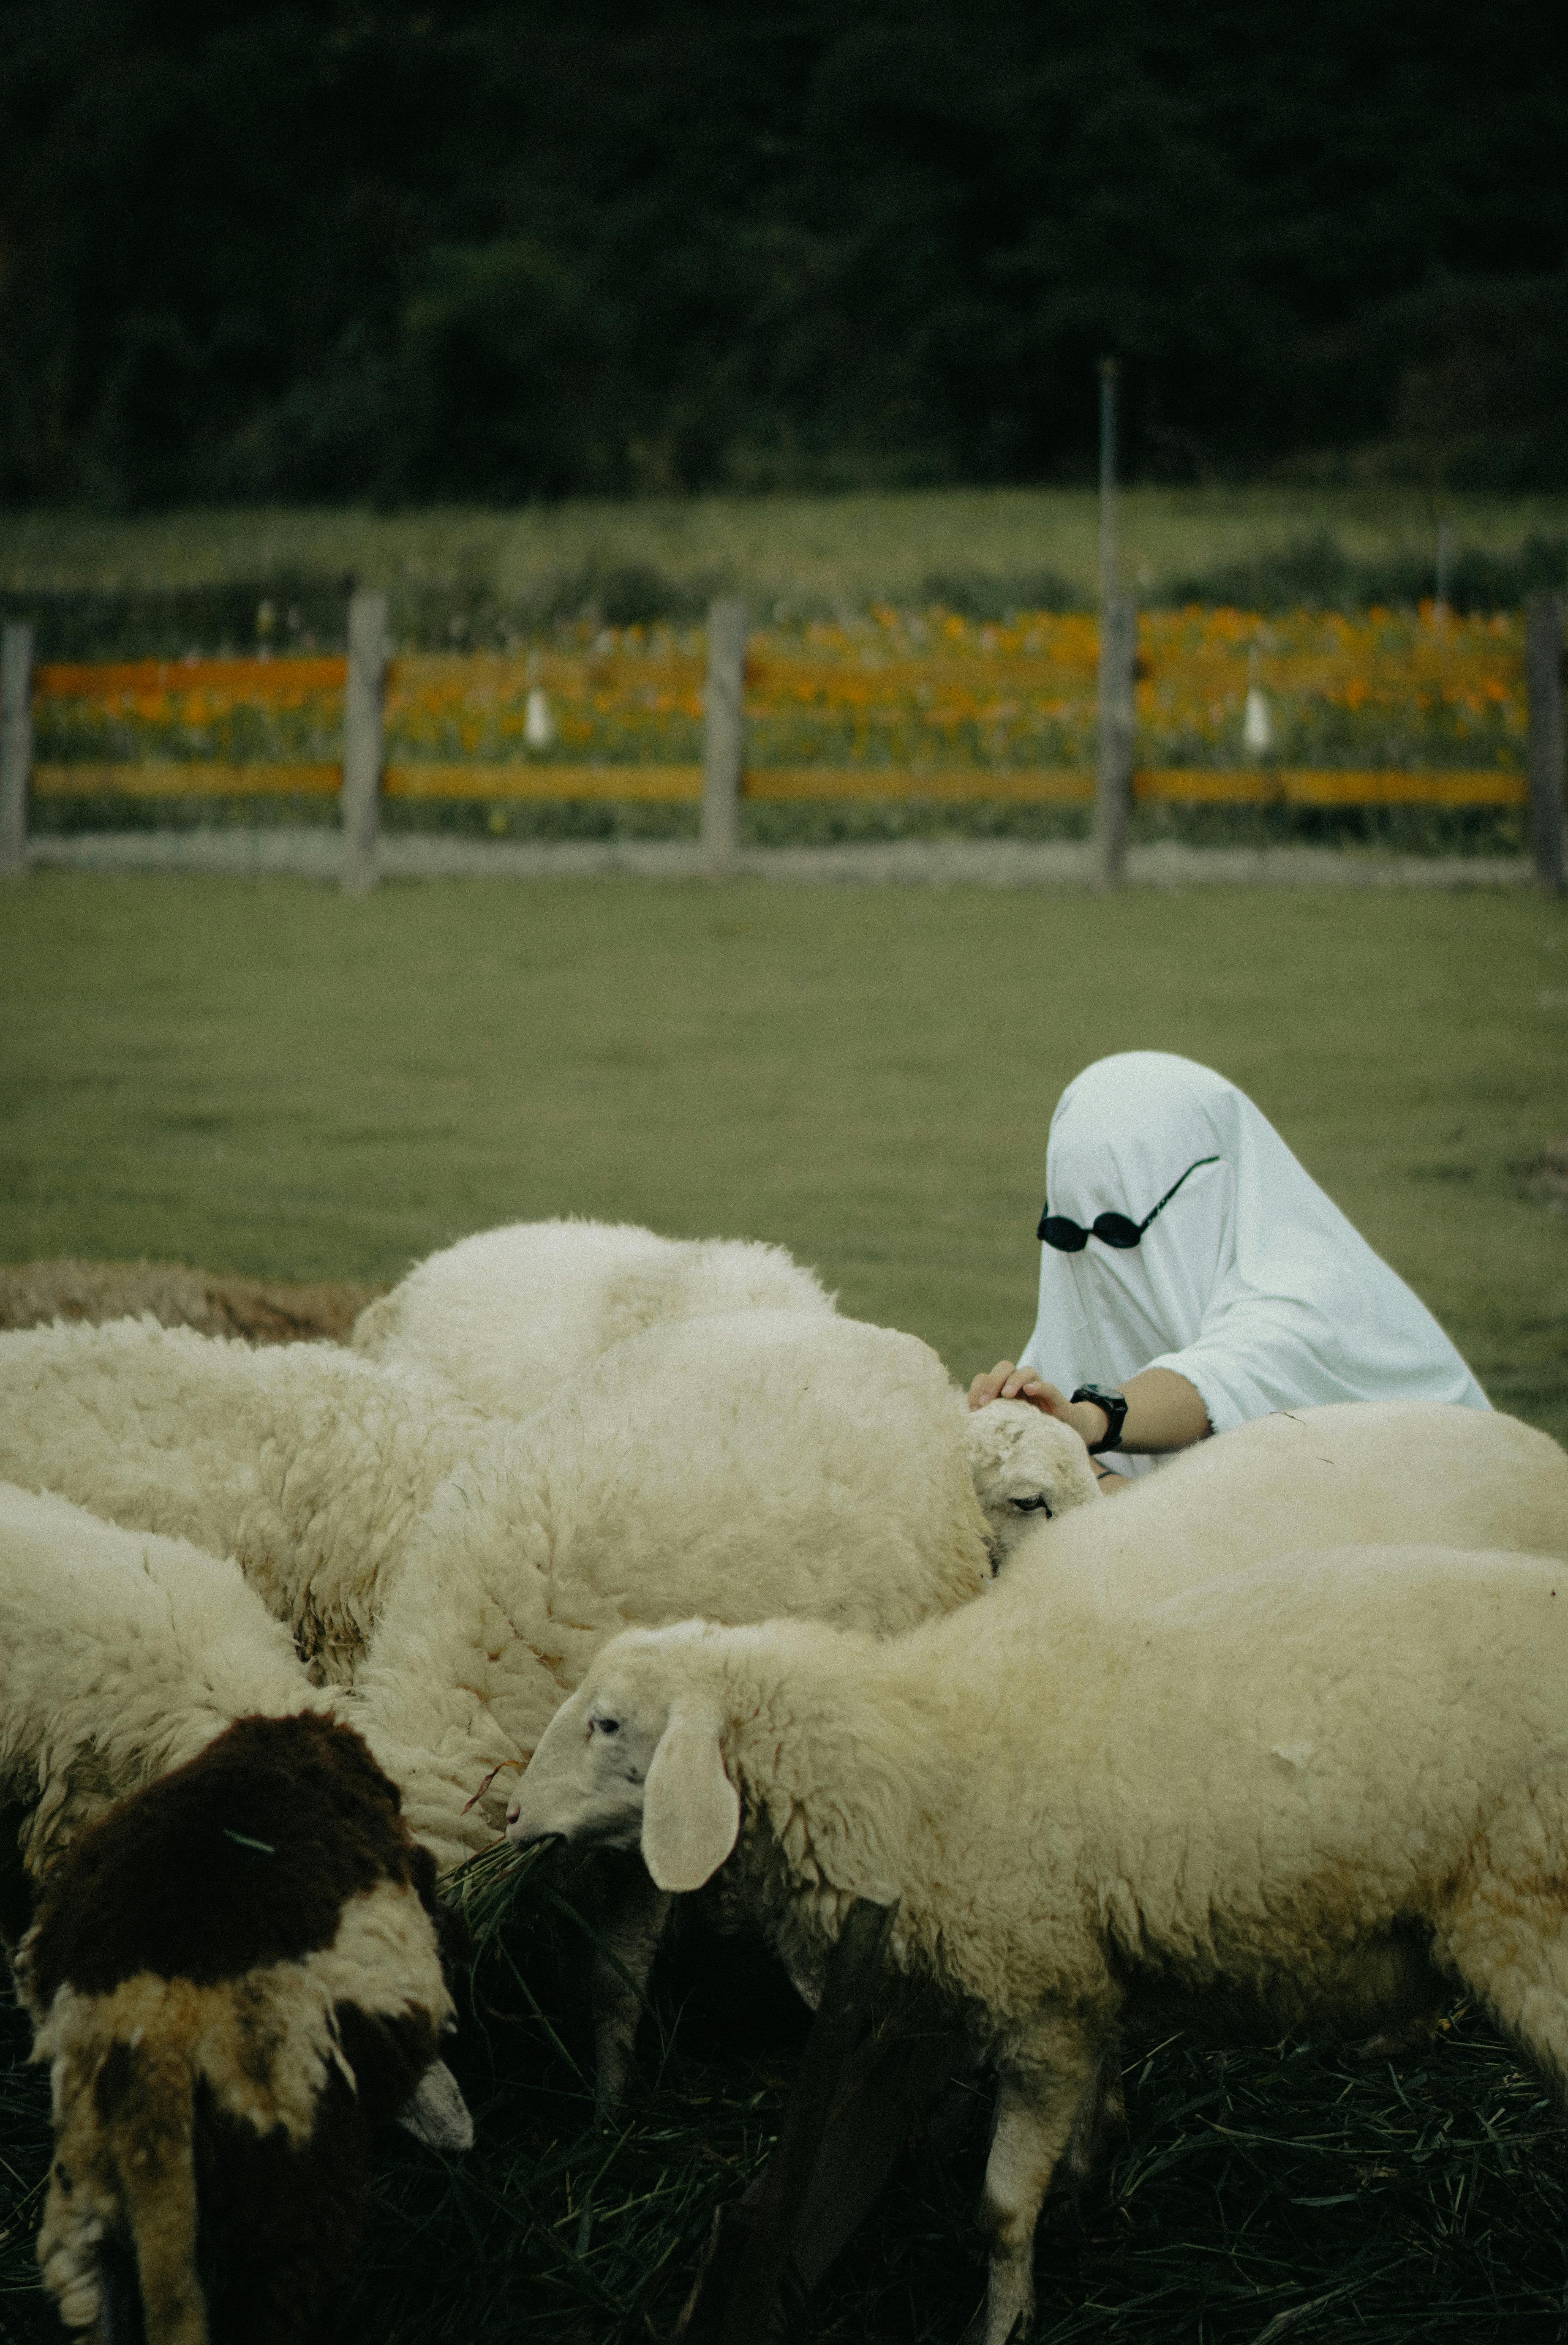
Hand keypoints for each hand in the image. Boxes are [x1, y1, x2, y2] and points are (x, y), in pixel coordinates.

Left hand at [967, 1363, 1109, 1449]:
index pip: (985, 1378)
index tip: (973, 1410)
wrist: (1064, 1435)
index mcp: (1003, 1390)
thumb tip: (967, 1432)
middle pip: (1004, 1367)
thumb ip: (992, 1423)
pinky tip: (1030, 1390)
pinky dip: (1038, 1386)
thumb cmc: (1029, 1430)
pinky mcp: (1055, 1397)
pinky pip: (1047, 1386)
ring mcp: (1038, 1388)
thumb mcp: (1007, 1427)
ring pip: (1026, 1371)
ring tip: (1007, 1394)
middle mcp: (1020, 1384)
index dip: (977, 1389)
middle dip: (992, 1382)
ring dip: (1014, 1380)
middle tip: (986, 1403)